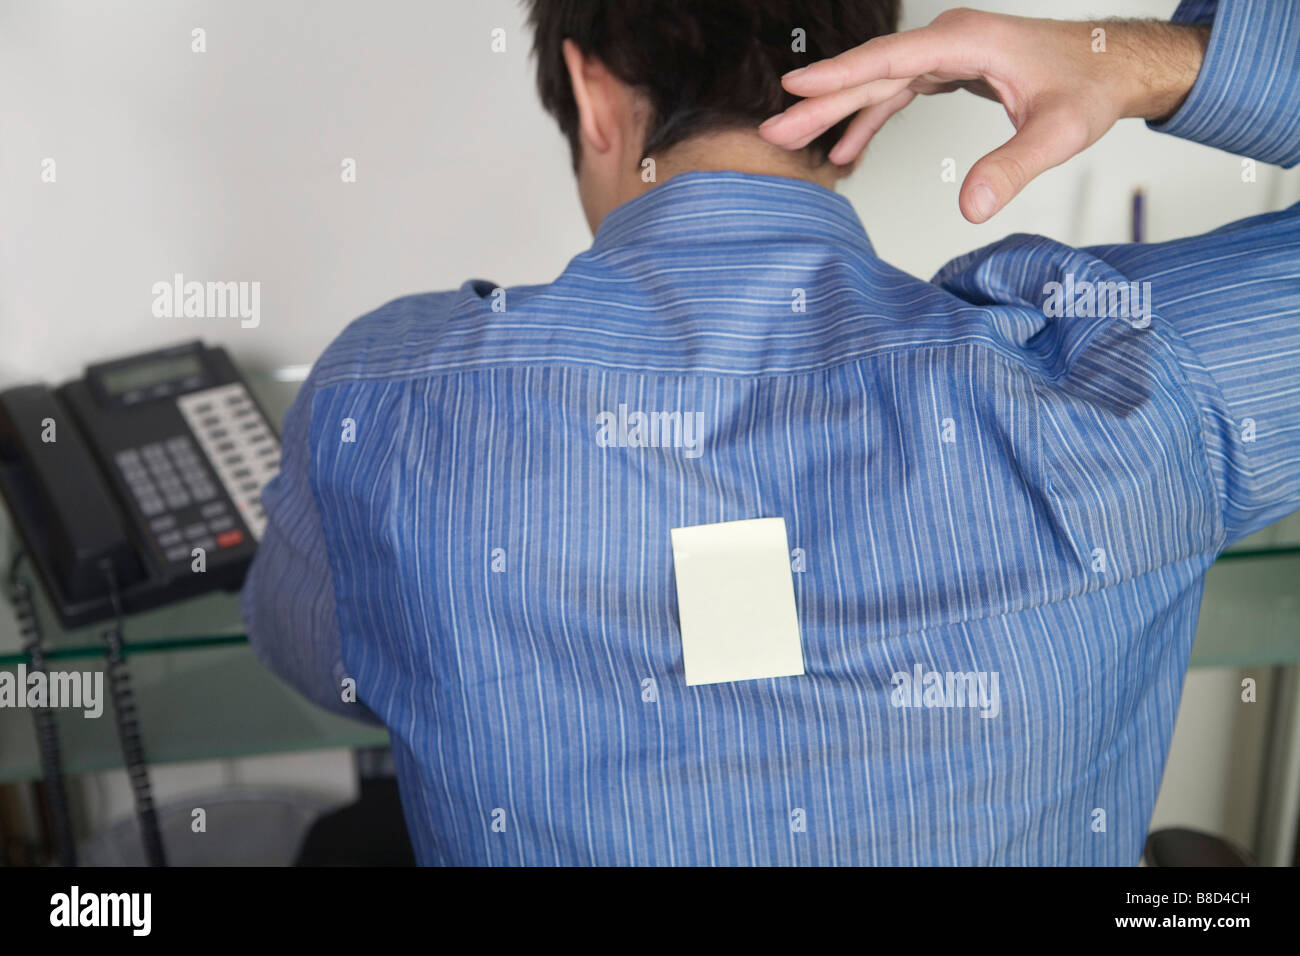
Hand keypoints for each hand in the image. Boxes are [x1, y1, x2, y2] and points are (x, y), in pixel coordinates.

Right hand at [758, 8, 1208, 222]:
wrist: (1112, 66)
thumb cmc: (1089, 87)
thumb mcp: (1058, 132)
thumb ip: (1013, 167)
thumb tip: (972, 209)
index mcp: (967, 41)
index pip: (891, 59)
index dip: (841, 74)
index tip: (795, 86)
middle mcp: (949, 41)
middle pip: (872, 73)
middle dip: (822, 103)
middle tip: (776, 130)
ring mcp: (946, 54)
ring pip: (878, 83)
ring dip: (837, 113)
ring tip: (794, 140)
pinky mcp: (947, 70)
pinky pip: (895, 93)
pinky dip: (869, 119)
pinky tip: (846, 149)